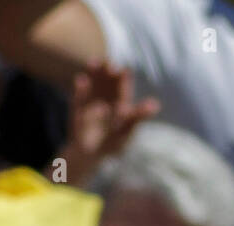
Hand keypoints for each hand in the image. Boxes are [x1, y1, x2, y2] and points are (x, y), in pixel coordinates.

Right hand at [58, 62, 159, 184]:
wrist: (89, 155)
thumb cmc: (112, 143)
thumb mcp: (127, 131)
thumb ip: (138, 117)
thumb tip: (155, 105)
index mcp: (121, 98)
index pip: (123, 82)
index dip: (122, 75)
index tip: (122, 71)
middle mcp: (106, 94)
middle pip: (107, 77)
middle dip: (107, 69)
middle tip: (108, 64)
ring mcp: (91, 98)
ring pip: (93, 80)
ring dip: (93, 71)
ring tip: (93, 63)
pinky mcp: (78, 106)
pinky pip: (79, 94)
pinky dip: (80, 87)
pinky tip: (81, 80)